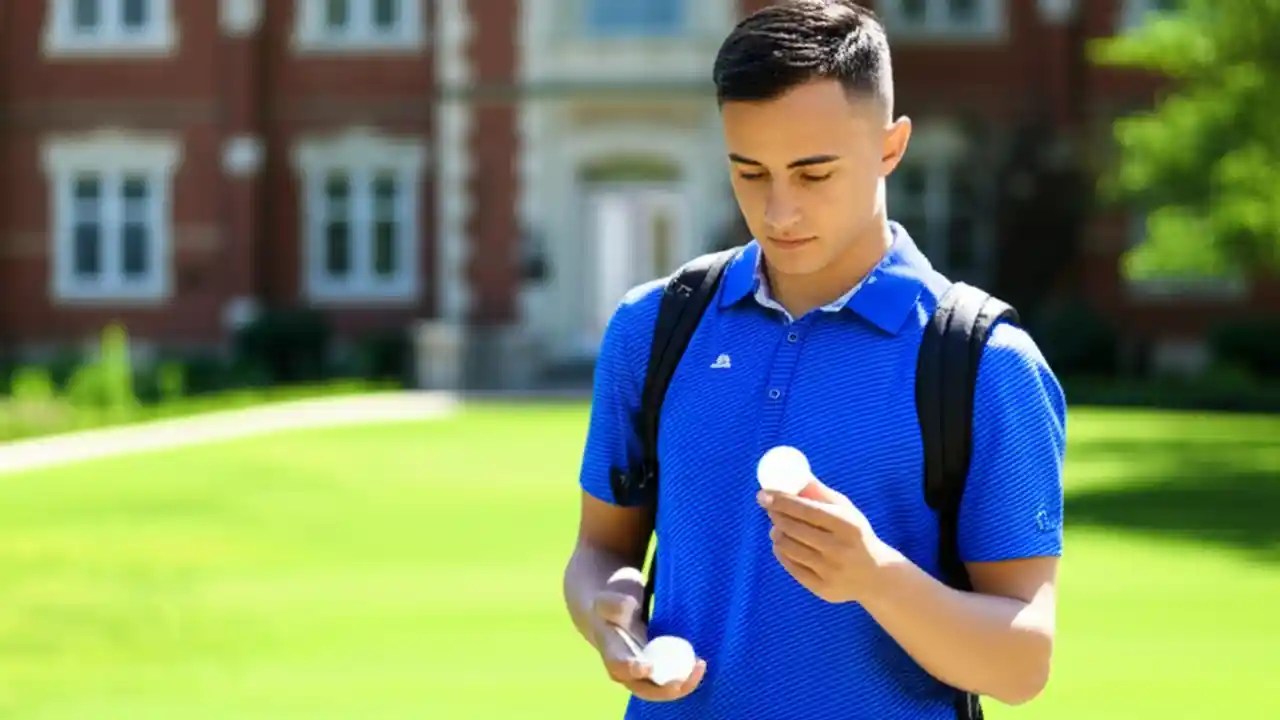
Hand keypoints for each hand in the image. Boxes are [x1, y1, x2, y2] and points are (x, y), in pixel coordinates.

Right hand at [589, 590, 706, 701]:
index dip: (632, 670)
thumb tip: (629, 604)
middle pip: (645, 690)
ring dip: (683, 684)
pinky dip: (686, 675)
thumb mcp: (608, 600)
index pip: (619, 667)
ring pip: (662, 689)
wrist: (611, 614)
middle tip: (683, 680)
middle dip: (665, 690)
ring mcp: (642, 673)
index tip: (648, 667)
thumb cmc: (609, 606)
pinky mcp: (657, 670)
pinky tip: (700, 663)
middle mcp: (626, 671)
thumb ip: (615, 604)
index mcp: (611, 654)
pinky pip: (671, 679)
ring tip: (699, 666)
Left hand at [757, 477, 895, 603]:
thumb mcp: (847, 511)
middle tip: (770, 508)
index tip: (763, 495)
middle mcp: (839, 549)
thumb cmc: (856, 534)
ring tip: (776, 527)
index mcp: (846, 525)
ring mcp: (830, 571)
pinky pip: (791, 566)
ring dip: (777, 533)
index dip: (781, 501)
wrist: (876, 575)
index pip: (806, 510)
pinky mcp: (822, 588)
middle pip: (794, 528)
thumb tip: (795, 473)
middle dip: (776, 515)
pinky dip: (781, 552)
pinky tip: (781, 544)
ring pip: (789, 547)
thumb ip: (821, 493)